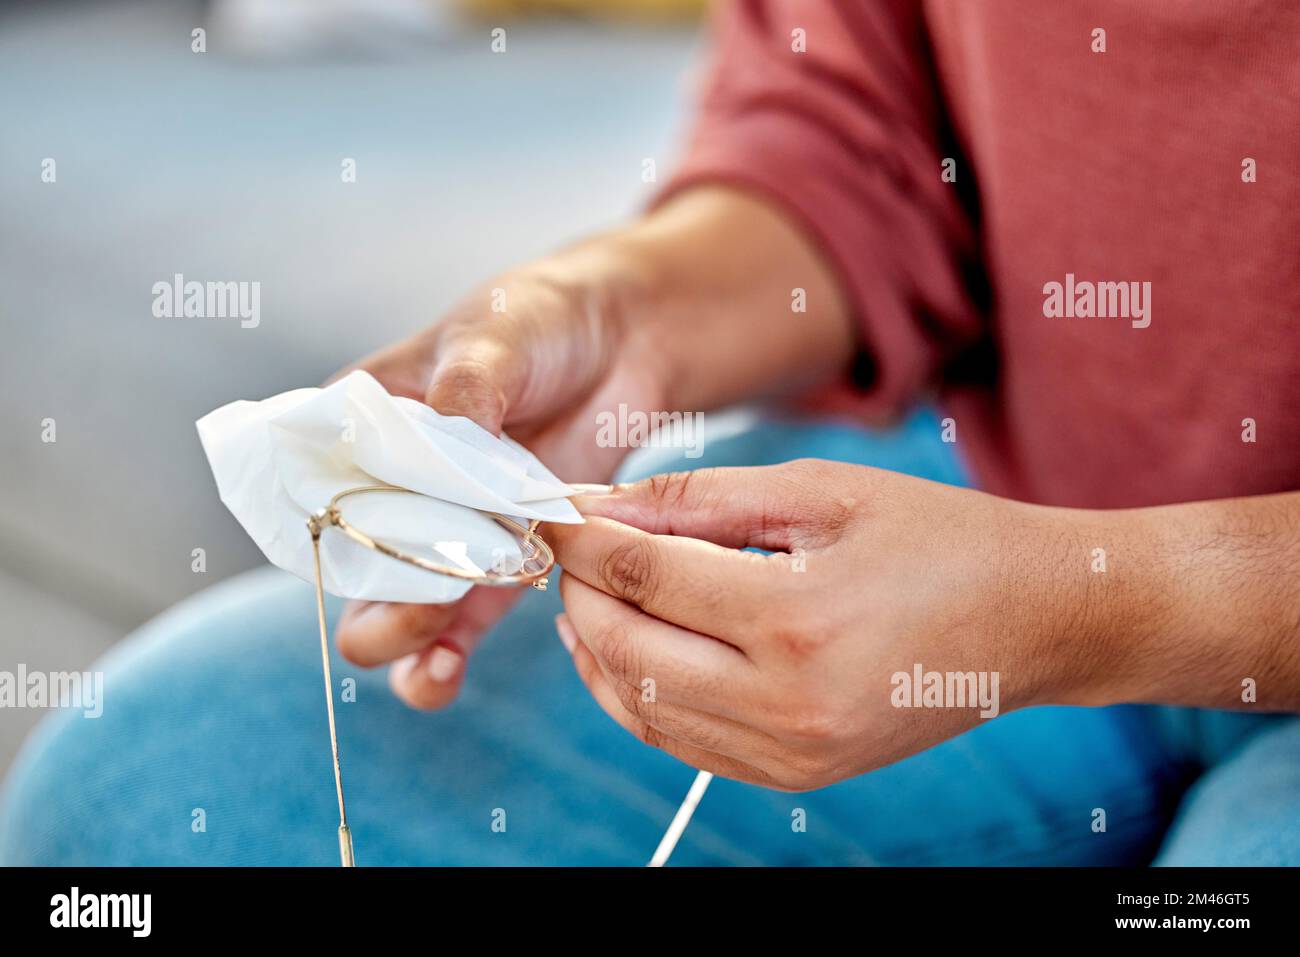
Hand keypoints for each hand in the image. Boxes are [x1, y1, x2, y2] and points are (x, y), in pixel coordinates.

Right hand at [328, 187, 856, 710]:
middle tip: (425, 594)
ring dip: (402, 638)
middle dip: (374, 595)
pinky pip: (454, 627)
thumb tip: (449, 435)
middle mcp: (389, 487)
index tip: (359, 539)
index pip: (312, 487)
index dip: (321, 525)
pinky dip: (442, 657)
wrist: (621, 342)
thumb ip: (466, 387)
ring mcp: (442, 531)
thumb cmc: (540, 319)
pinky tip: (446, 674)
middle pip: (348, 565)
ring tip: (436, 652)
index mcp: (361, 424)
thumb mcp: (494, 335)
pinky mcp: (495, 565)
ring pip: (389, 610)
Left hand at [546, 460, 1106, 789]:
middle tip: (566, 549)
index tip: (549, 509)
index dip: (583, 540)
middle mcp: (786, 705)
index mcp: (797, 621)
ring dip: (597, 648)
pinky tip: (631, 648)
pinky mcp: (795, 774)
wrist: (1034, 621)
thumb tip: (605, 506)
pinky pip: (682, 742)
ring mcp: (790, 753)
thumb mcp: (822, 493)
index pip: (645, 579)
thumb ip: (703, 499)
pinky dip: (637, 694)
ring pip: (640, 709)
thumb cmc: (938, 539)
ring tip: (590, 592)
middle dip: (579, 595)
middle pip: (625, 652)